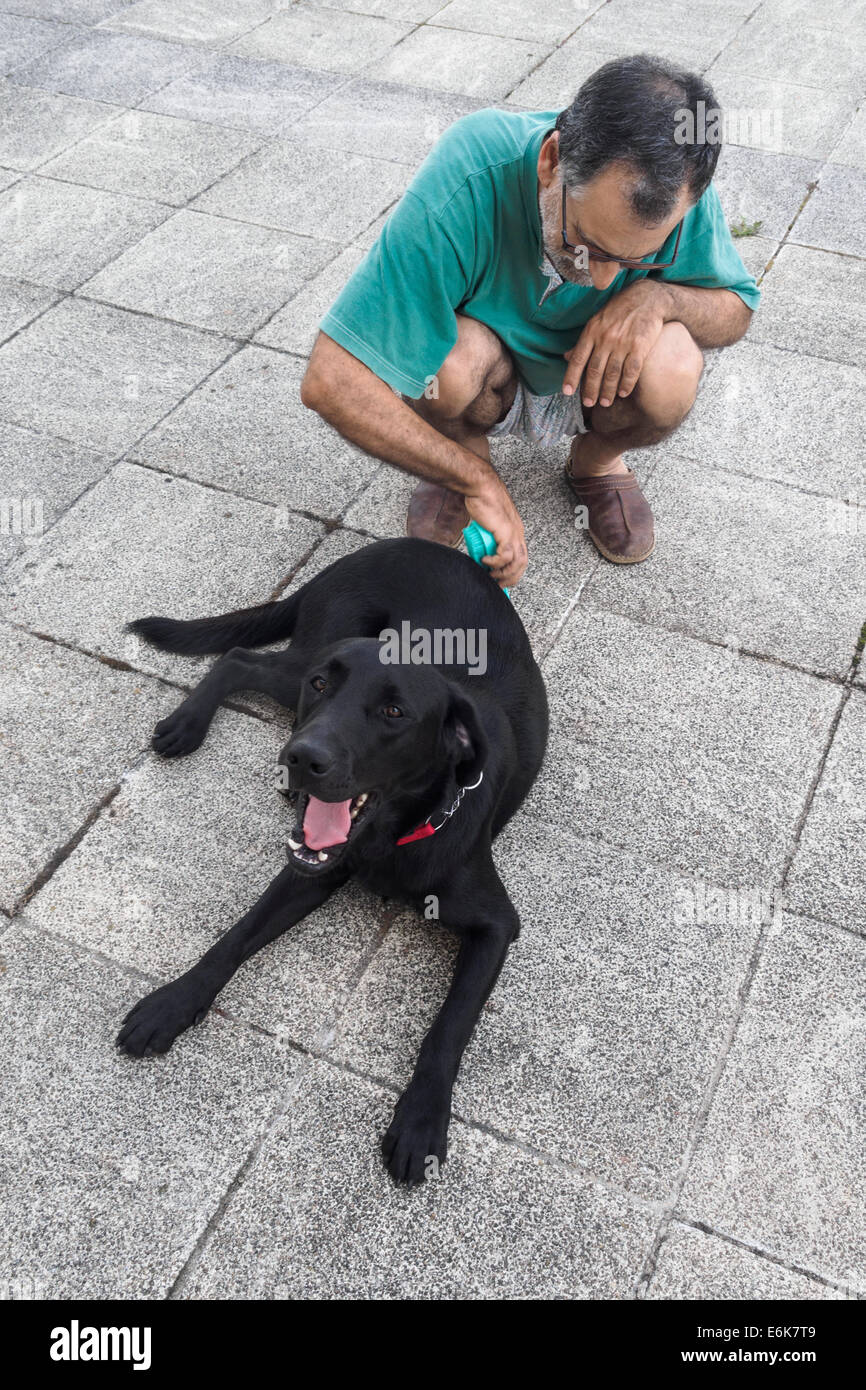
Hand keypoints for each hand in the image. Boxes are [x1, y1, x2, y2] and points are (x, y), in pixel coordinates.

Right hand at [464, 478, 527, 587]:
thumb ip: (489, 539)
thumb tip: (480, 552)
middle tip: (498, 585)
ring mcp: (513, 534)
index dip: (514, 572)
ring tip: (490, 575)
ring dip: (503, 573)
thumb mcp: (488, 525)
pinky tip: (485, 560)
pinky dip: (495, 562)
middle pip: (522, 563)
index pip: (521, 557)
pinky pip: (505, 556)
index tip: (503, 581)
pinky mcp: (506, 533)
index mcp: (516, 532)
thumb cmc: (483, 502)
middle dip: (511, 578)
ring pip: (516, 563)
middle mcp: (518, 534)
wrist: (482, 488)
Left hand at [562, 280, 670, 407]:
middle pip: (594, 370)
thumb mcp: (597, 321)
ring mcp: (623, 342)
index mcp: (592, 331)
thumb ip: (583, 341)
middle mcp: (605, 338)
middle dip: (590, 390)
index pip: (578, 358)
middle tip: (589, 403)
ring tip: (605, 402)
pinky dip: (627, 384)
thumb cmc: (619, 310)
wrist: (648, 298)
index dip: (571, 377)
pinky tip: (623, 393)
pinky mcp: (640, 346)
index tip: (567, 392)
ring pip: (612, 373)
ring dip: (608, 391)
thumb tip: (566, 356)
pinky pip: (632, 370)